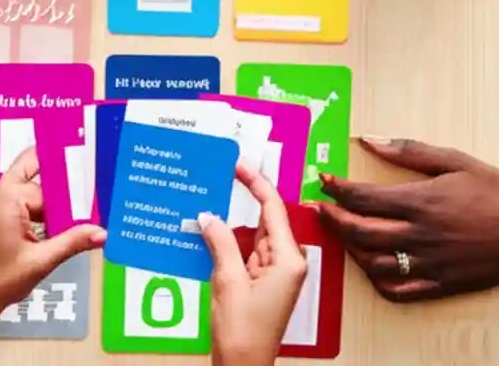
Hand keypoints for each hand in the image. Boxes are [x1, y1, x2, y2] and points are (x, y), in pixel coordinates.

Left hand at [0, 148, 106, 311]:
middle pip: (46, 182)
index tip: (87, 152)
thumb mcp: (41, 260)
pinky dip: (55, 216)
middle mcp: (8, 196)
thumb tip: (101, 232)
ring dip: (64, 204)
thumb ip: (72, 242)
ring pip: (45, 196)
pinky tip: (74, 225)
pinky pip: (39, 209)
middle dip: (70, 187)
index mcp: (10, 197)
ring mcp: (10, 208)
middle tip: (100, 188)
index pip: (44, 173)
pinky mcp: (13, 220)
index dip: (65, 166)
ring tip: (93, 208)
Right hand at [201, 164, 307, 365]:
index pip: (274, 209)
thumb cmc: (244, 334)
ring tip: (210, 201)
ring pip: (253, 236)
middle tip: (223, 175)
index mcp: (288, 260)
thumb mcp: (228, 281)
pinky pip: (245, 253)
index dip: (256, 183)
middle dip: (243, 198)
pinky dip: (229, 241)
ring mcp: (274, 274)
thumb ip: (220, 243)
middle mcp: (287, 264)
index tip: (240, 165)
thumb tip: (210, 216)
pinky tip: (211, 232)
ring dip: (233, 222)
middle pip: (265, 220)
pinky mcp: (262, 284)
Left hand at [315, 138, 498, 302]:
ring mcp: (427, 263)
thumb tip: (370, 139)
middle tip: (320, 208)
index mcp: (421, 202)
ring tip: (341, 233)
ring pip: (371, 262)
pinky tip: (369, 265)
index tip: (325, 181)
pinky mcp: (437, 285)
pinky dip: (373, 280)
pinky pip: (395, 290)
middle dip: (331, 218)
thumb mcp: (457, 161)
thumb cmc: (498, 194)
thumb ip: (410, 150)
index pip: (362, 198)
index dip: (337, 189)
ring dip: (348, 247)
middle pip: (358, 231)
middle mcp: (419, 235)